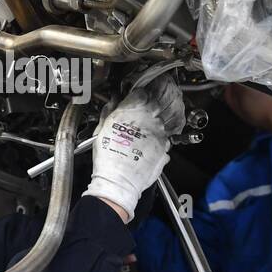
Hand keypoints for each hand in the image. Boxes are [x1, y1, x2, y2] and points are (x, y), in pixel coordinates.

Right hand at [83, 76, 185, 221]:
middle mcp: (151, 119)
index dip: (141, 90)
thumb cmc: (108, 158)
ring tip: (160, 110)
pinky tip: (154, 135)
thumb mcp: (103, 128)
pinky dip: (163, 133)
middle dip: (159, 94)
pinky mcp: (166, 147)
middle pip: (161, 99)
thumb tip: (114, 100)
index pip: (143, 90)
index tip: (138, 91)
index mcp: (134, 110)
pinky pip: (167, 135)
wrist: (119, 182)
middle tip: (156, 94)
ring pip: (168, 115)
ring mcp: (161, 133)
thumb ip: (111, 110)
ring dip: (165, 111)